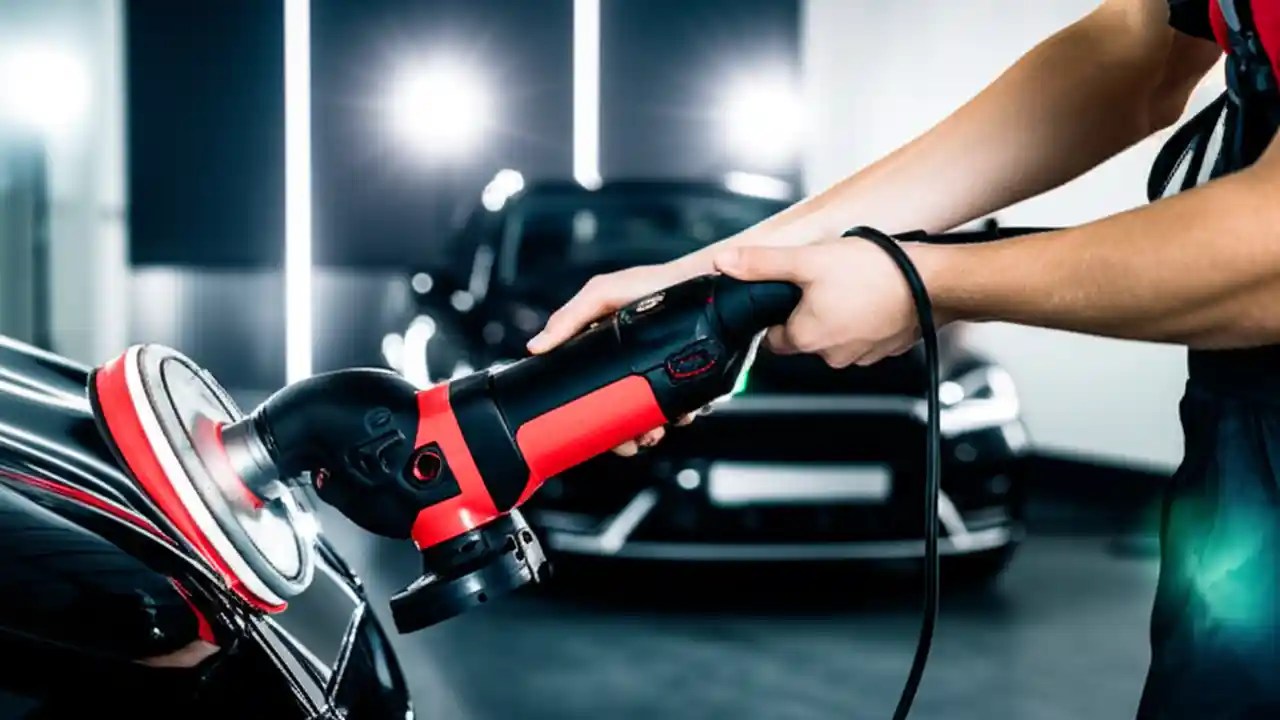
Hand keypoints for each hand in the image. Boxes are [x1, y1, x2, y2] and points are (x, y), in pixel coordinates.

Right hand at [526, 261, 703, 455]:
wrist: (709, 282)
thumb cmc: (657, 283)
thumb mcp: (604, 294)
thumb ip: (571, 317)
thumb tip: (536, 347)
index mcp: (610, 353)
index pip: (594, 393)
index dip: (594, 418)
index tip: (597, 436)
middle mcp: (636, 366)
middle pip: (623, 413)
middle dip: (627, 433)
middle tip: (635, 440)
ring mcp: (664, 374)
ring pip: (653, 416)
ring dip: (653, 429)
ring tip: (657, 429)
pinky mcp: (693, 379)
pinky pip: (684, 408)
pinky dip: (682, 415)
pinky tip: (683, 412)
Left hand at [713, 238, 940, 366]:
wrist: (933, 282)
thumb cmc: (876, 273)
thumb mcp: (808, 260)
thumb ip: (762, 264)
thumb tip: (724, 262)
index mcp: (805, 339)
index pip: (774, 337)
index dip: (778, 313)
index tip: (790, 293)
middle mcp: (831, 356)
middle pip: (805, 336)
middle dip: (810, 311)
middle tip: (825, 281)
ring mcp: (862, 356)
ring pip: (836, 336)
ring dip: (839, 314)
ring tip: (852, 286)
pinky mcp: (887, 350)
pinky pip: (864, 336)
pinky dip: (865, 319)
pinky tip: (873, 296)